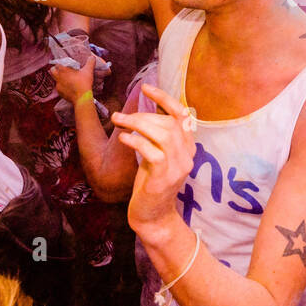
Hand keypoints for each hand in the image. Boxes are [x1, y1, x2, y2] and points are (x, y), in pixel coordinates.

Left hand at [51, 54, 99, 101]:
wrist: (82, 98)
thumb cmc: (84, 83)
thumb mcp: (88, 71)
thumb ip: (90, 62)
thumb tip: (92, 57)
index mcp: (63, 70)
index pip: (57, 64)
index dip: (60, 64)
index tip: (65, 65)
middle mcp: (58, 77)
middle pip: (52, 70)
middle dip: (56, 70)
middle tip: (63, 71)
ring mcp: (58, 85)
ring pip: (55, 79)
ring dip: (59, 78)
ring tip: (67, 79)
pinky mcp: (59, 92)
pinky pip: (59, 87)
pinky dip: (62, 86)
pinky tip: (68, 87)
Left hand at [114, 84, 195, 227]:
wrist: (153, 217)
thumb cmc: (152, 183)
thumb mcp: (157, 154)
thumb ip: (158, 134)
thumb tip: (149, 108)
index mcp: (188, 147)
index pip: (182, 114)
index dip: (164, 98)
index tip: (145, 88)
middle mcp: (188, 155)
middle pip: (169, 123)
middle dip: (142, 114)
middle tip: (118, 115)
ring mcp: (178, 167)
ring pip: (162, 134)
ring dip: (136, 124)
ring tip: (117, 122)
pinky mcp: (165, 178)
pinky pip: (152, 152)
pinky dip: (136, 141)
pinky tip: (123, 138)